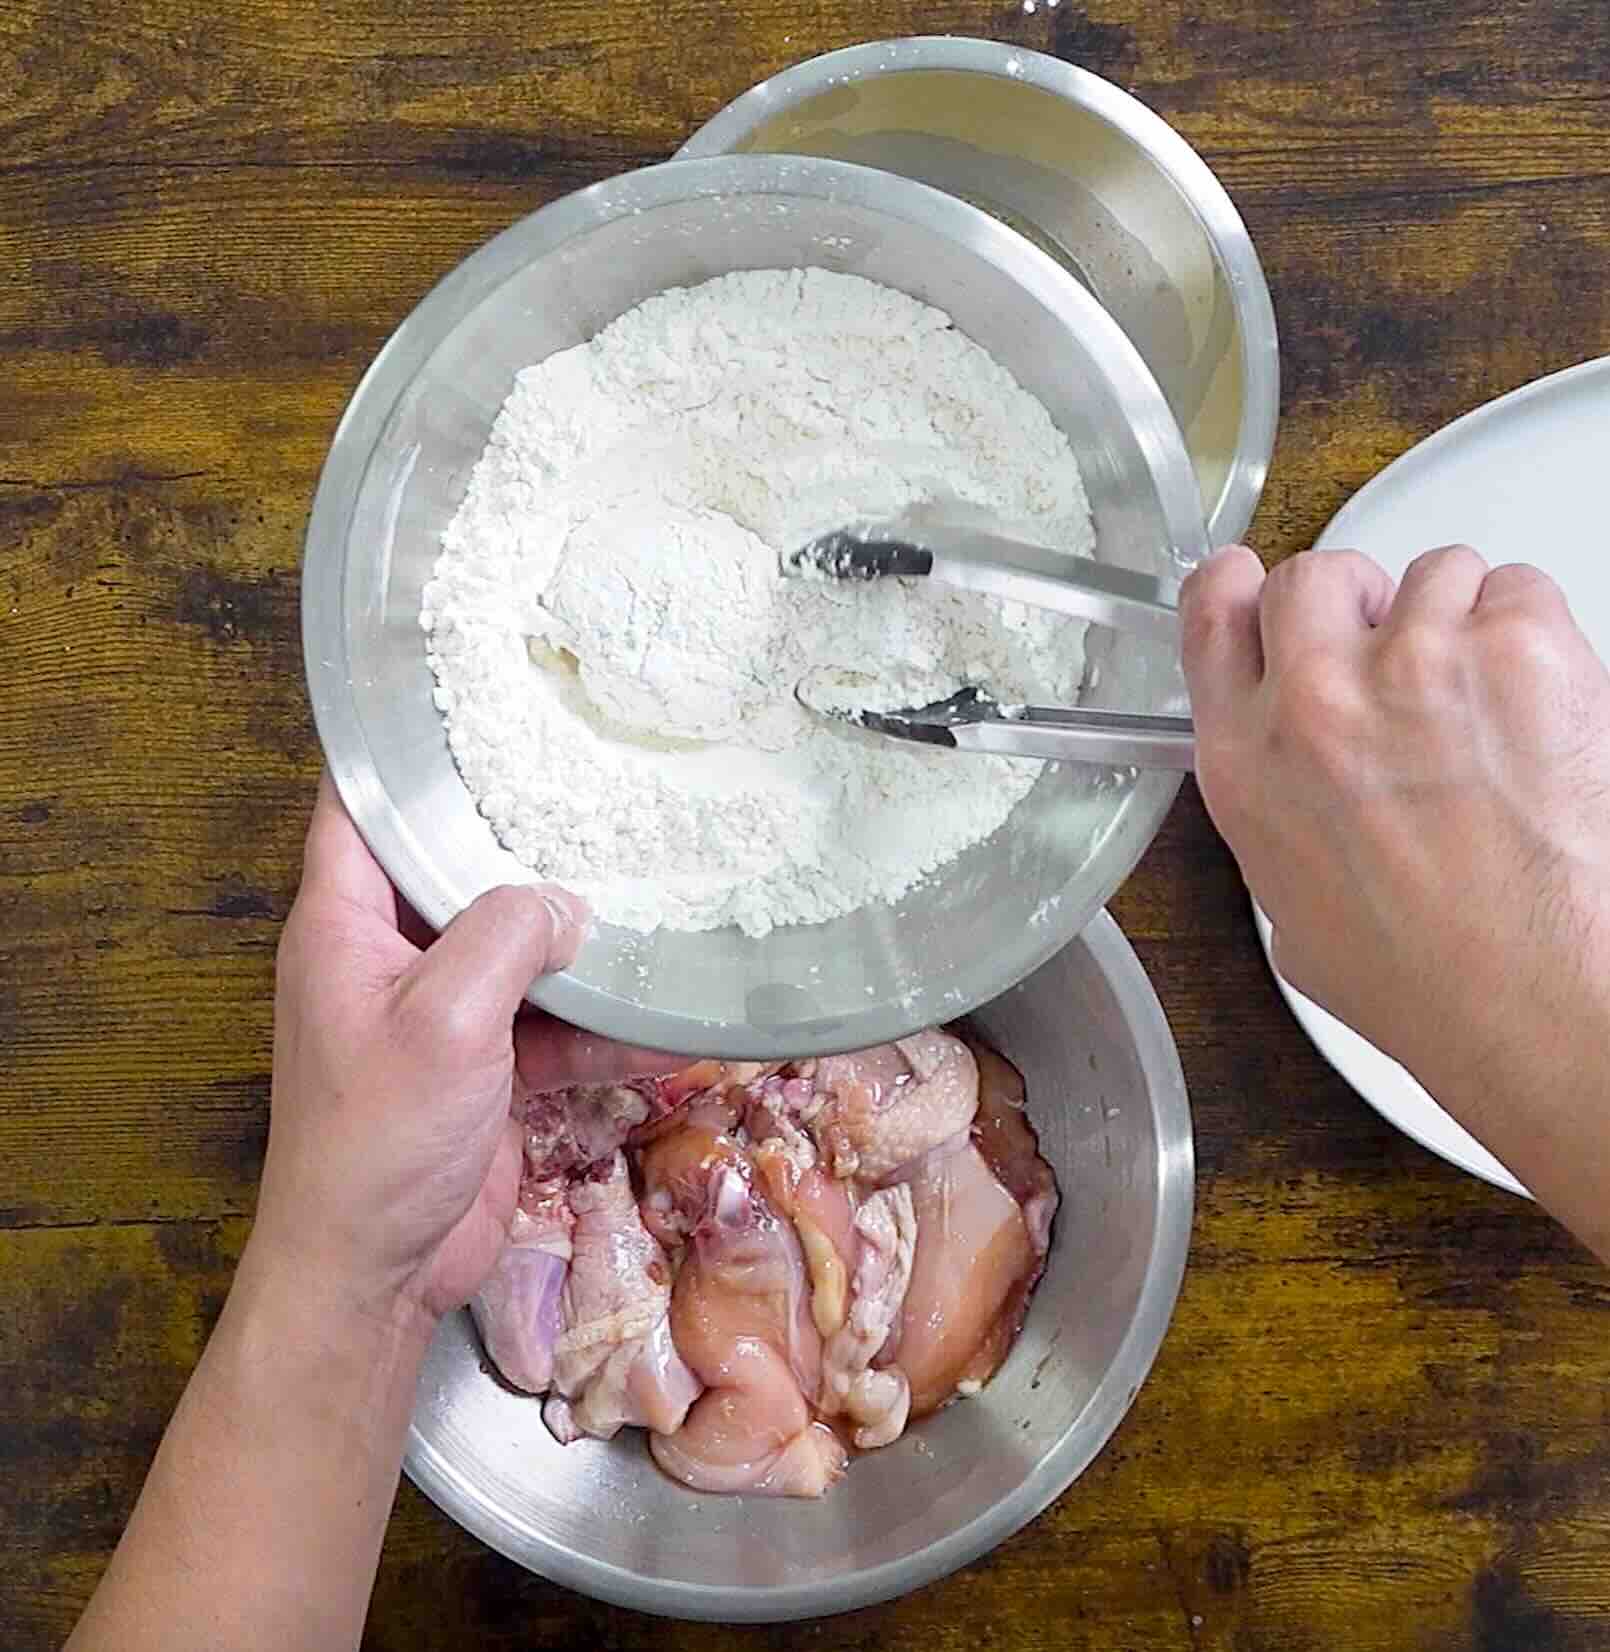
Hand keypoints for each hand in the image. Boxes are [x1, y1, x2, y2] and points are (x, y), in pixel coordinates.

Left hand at [255, 774, 664, 1329]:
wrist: (376, 1275)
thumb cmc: (379, 1137)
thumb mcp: (442, 1018)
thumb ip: (507, 937)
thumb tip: (571, 905)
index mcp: (346, 922)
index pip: (358, 806)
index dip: (402, 752)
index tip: (475, 701)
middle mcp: (390, 954)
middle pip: (460, 870)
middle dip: (527, 836)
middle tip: (603, 783)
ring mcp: (442, 1012)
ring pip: (520, 948)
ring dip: (583, 940)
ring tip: (662, 891)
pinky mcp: (488, 1067)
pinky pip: (554, 1024)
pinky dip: (605, 1026)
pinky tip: (674, 1023)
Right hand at [1181, 544, 1609, 1257]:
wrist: (1530, 999)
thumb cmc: (1422, 975)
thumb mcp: (1286, 902)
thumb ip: (1273, 808)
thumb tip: (1296, 778)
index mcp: (1245, 759)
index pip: (1212, 611)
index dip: (1237, 584)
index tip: (1253, 582)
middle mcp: (1315, 700)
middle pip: (1316, 573)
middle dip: (1359, 604)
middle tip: (1400, 659)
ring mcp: (1414, 665)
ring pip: (1432, 573)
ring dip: (1458, 623)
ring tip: (1487, 707)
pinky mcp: (1517, 651)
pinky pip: (1518, 590)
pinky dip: (1531, 632)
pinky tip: (1536, 707)